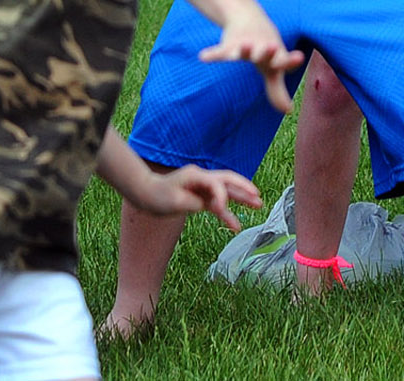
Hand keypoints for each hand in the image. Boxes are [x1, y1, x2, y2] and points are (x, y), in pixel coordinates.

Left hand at [130, 164, 263, 229]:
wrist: (145, 194)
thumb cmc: (157, 196)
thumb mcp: (173, 201)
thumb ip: (194, 203)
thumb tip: (211, 207)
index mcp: (195, 176)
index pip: (216, 183)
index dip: (220, 196)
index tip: (219, 210)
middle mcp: (202, 179)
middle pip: (228, 181)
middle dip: (244, 188)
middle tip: (258, 196)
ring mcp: (203, 188)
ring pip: (227, 192)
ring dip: (241, 198)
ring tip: (258, 204)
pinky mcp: (201, 198)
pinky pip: (218, 204)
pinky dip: (226, 213)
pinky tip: (235, 225)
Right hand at [199, 12, 305, 112]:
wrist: (248, 16)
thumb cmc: (265, 49)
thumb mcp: (272, 69)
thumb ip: (277, 90)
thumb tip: (288, 111)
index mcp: (276, 56)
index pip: (284, 60)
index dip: (291, 60)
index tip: (299, 57)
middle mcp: (262, 49)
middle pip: (264, 52)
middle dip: (267, 51)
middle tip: (271, 47)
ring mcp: (245, 45)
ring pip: (244, 49)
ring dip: (245, 49)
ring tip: (243, 48)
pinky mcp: (229, 44)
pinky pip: (219, 51)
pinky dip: (212, 54)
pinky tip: (203, 56)